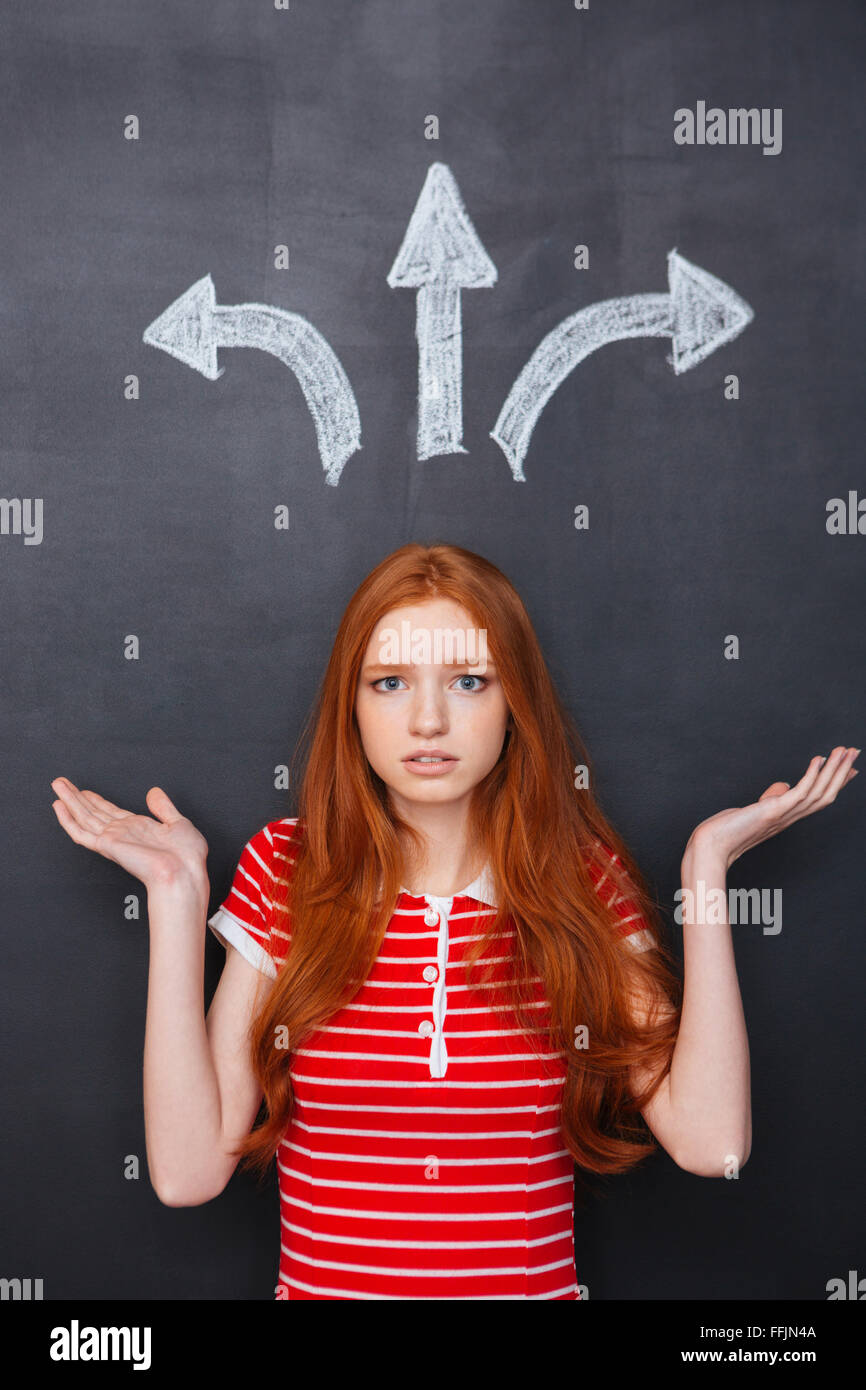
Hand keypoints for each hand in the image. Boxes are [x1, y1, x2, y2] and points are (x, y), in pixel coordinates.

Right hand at [50, 777, 208, 891]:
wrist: (184, 873)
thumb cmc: (185, 857)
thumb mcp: (178, 823)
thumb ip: (163, 807)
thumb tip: (154, 792)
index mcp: (138, 828)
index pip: (110, 811)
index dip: (96, 800)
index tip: (85, 791)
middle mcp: (123, 833)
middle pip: (93, 812)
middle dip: (77, 797)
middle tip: (62, 783)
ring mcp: (113, 839)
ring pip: (84, 817)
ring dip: (70, 800)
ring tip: (57, 786)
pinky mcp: (107, 845)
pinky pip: (82, 832)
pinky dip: (69, 820)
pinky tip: (59, 807)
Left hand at [685, 746, 859, 868]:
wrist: (711, 846)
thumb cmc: (728, 829)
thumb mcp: (756, 809)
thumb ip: (772, 798)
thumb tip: (784, 785)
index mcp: (787, 817)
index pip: (818, 798)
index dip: (835, 783)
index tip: (850, 768)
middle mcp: (790, 818)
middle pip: (826, 794)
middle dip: (841, 773)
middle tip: (853, 751)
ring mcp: (783, 815)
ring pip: (819, 792)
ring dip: (833, 771)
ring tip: (843, 750)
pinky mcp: (773, 812)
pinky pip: (801, 792)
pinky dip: (812, 775)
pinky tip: (818, 759)